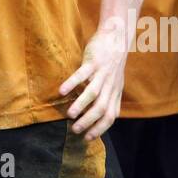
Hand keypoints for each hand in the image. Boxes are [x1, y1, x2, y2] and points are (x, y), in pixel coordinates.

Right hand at [60, 19, 128, 138]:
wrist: (116, 39)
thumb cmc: (113, 65)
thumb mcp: (116, 84)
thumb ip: (110, 100)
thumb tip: (99, 119)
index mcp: (115, 93)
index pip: (110, 116)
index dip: (100, 128)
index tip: (88, 137)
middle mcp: (110, 86)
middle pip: (101, 108)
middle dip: (89, 121)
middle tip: (75, 130)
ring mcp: (102, 74)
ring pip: (93, 93)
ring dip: (81, 105)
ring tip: (70, 115)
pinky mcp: (93, 62)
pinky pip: (82, 74)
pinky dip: (72, 83)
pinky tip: (62, 91)